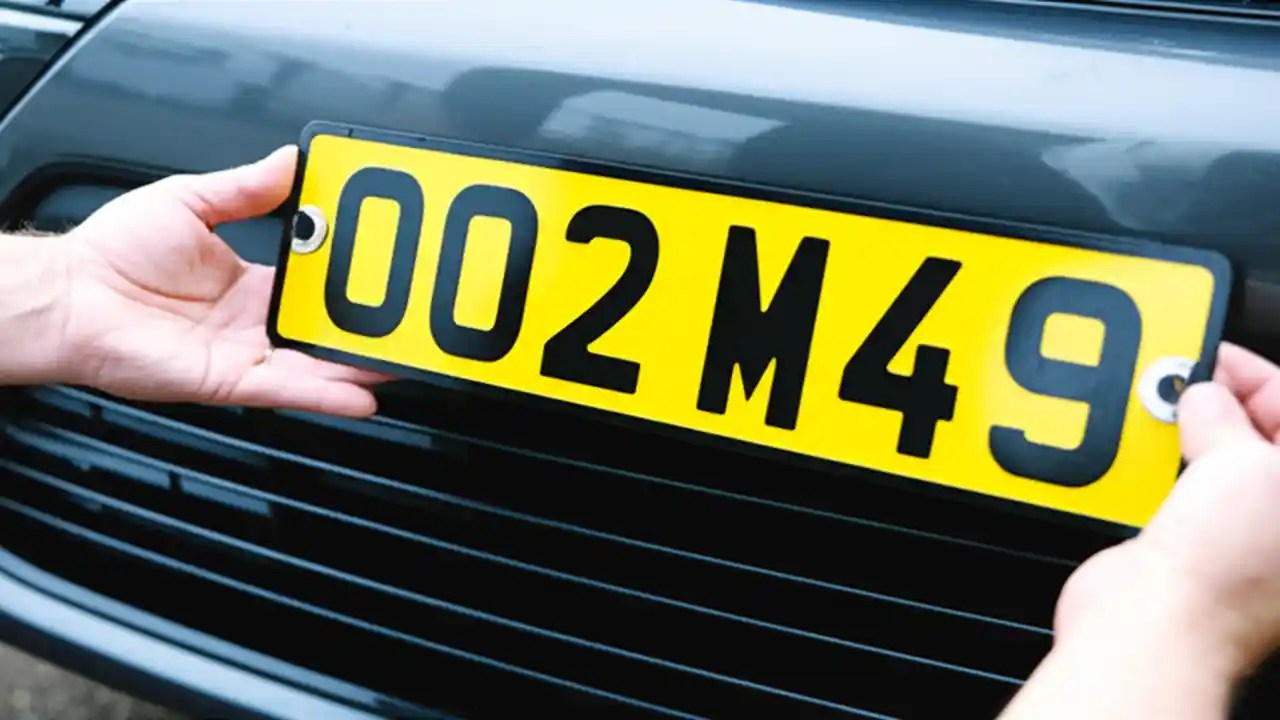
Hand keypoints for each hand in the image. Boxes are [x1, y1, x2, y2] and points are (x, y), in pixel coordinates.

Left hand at [52, 145, 389, 416]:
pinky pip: (289, 389)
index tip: (385, 266)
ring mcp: (244, 354)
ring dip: (362, 367)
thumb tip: (287, 160)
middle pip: (326, 332)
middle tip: (412, 322)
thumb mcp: (189, 201)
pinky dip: (328, 396)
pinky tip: (364, 395)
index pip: (314, 285)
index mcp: (247, 284)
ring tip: (406, 360)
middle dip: (370, 331)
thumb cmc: (112, 253)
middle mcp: (251, 324)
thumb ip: (245, 187)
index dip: (352, 280)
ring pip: (319, 366)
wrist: (69, 295)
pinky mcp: (231, 381)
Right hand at [1057, 342, 1279, 677]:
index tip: (1214, 357)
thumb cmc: (1225, 572)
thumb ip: (1226, 414)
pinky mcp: (1189, 548)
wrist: (1154, 624)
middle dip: (1217, 403)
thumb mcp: (1243, 461)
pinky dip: (1153, 468)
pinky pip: (1173, 490)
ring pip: (1211, 462)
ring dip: (1178, 435)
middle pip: (1255, 437)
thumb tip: (1204, 397)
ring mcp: (1239, 539)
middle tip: (1181, 380)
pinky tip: (1137, 454)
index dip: (1256, 378)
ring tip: (1153, 414)